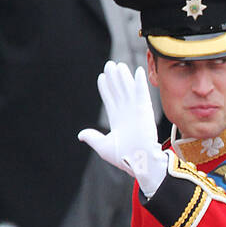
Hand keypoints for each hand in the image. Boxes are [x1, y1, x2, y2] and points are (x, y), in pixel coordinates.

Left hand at [78, 61, 167, 196]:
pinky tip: (137, 71)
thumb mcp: (103, 146)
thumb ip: (92, 137)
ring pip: (128, 89)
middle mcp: (126, 113)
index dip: (105, 88)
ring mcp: (135, 110)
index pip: (110, 99)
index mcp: (116, 120)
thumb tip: (80, 135)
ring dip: (124, 76)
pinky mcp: (145, 110)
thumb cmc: (124, 158)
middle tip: (109, 65)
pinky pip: (142, 92)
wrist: (139, 162)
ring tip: (118, 65)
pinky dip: (140, 82)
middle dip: (113, 78)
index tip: (101, 77)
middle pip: (118, 90)